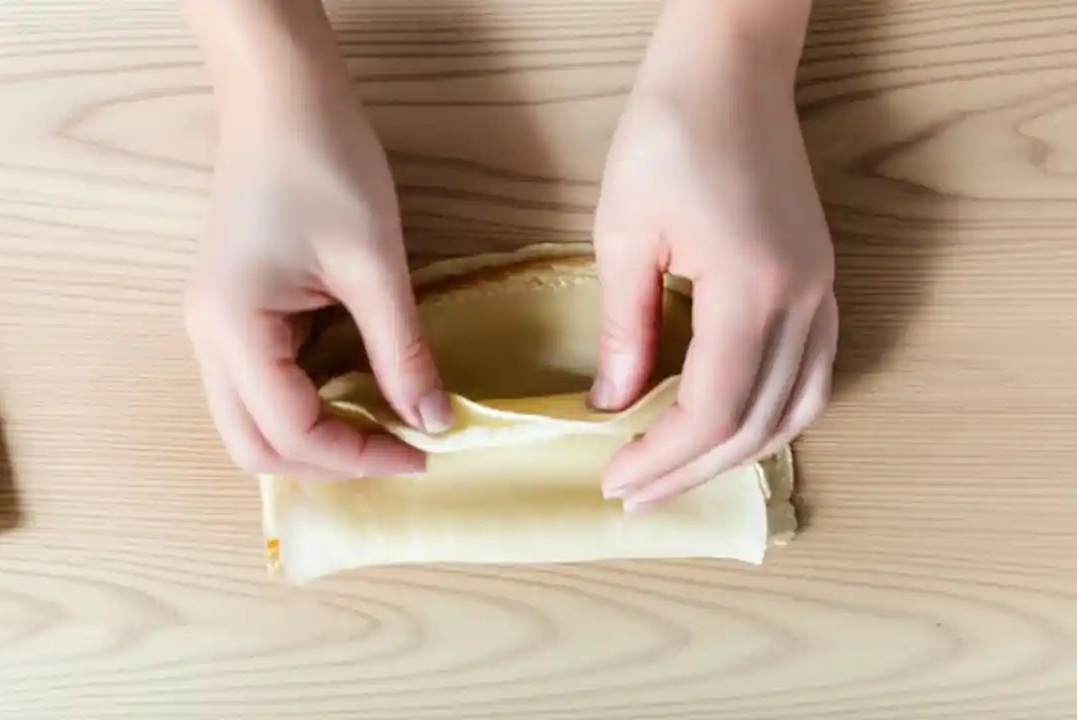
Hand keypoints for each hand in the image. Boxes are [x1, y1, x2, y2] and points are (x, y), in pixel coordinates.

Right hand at [183, 15, 451, 478]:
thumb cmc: (326, 166)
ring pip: (252, 421)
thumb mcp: (374, 265)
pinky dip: (306, 403)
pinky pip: (261, 385)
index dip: (359, 456)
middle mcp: (206, 339)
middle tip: (393, 451)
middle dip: (326, 462)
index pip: (291, 432)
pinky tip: (354, 389)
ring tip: (379, 426)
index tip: (421, 453)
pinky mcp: (231, 313)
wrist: (282, 99)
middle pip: (254, 446)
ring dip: (313, 437)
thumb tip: (432, 422)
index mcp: (232, 328)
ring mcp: (212, 327)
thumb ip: (401, 352)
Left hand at [592, 5, 836, 510]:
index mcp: (753, 288)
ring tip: (677, 473)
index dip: (662, 456)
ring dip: (737, 451)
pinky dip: (772, 412)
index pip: (713, 408)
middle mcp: (804, 300)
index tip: (614, 479)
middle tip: (633, 495)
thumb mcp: (623, 233)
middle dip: (691, 469)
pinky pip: (812, 371)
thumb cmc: (668, 133)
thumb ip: (625, 328)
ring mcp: (822, 290)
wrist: (730, 68)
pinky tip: (729, 424)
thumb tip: (611, 404)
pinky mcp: (820, 278)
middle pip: (757, 422)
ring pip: (797, 406)